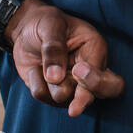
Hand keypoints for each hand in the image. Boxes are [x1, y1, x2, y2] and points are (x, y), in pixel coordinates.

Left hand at [6, 0, 124, 117]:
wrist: (26, 29)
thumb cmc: (45, 22)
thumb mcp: (51, 25)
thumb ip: (54, 49)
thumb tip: (55, 78)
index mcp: (95, 50)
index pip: (107, 75)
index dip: (94, 80)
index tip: (77, 70)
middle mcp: (90, 70)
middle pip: (106, 93)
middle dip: (86, 100)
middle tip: (74, 110)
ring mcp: (72, 84)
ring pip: (65, 99)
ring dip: (49, 86)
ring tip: (40, 66)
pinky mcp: (53, 91)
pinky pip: (43, 97)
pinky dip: (35, 84)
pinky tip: (35, 70)